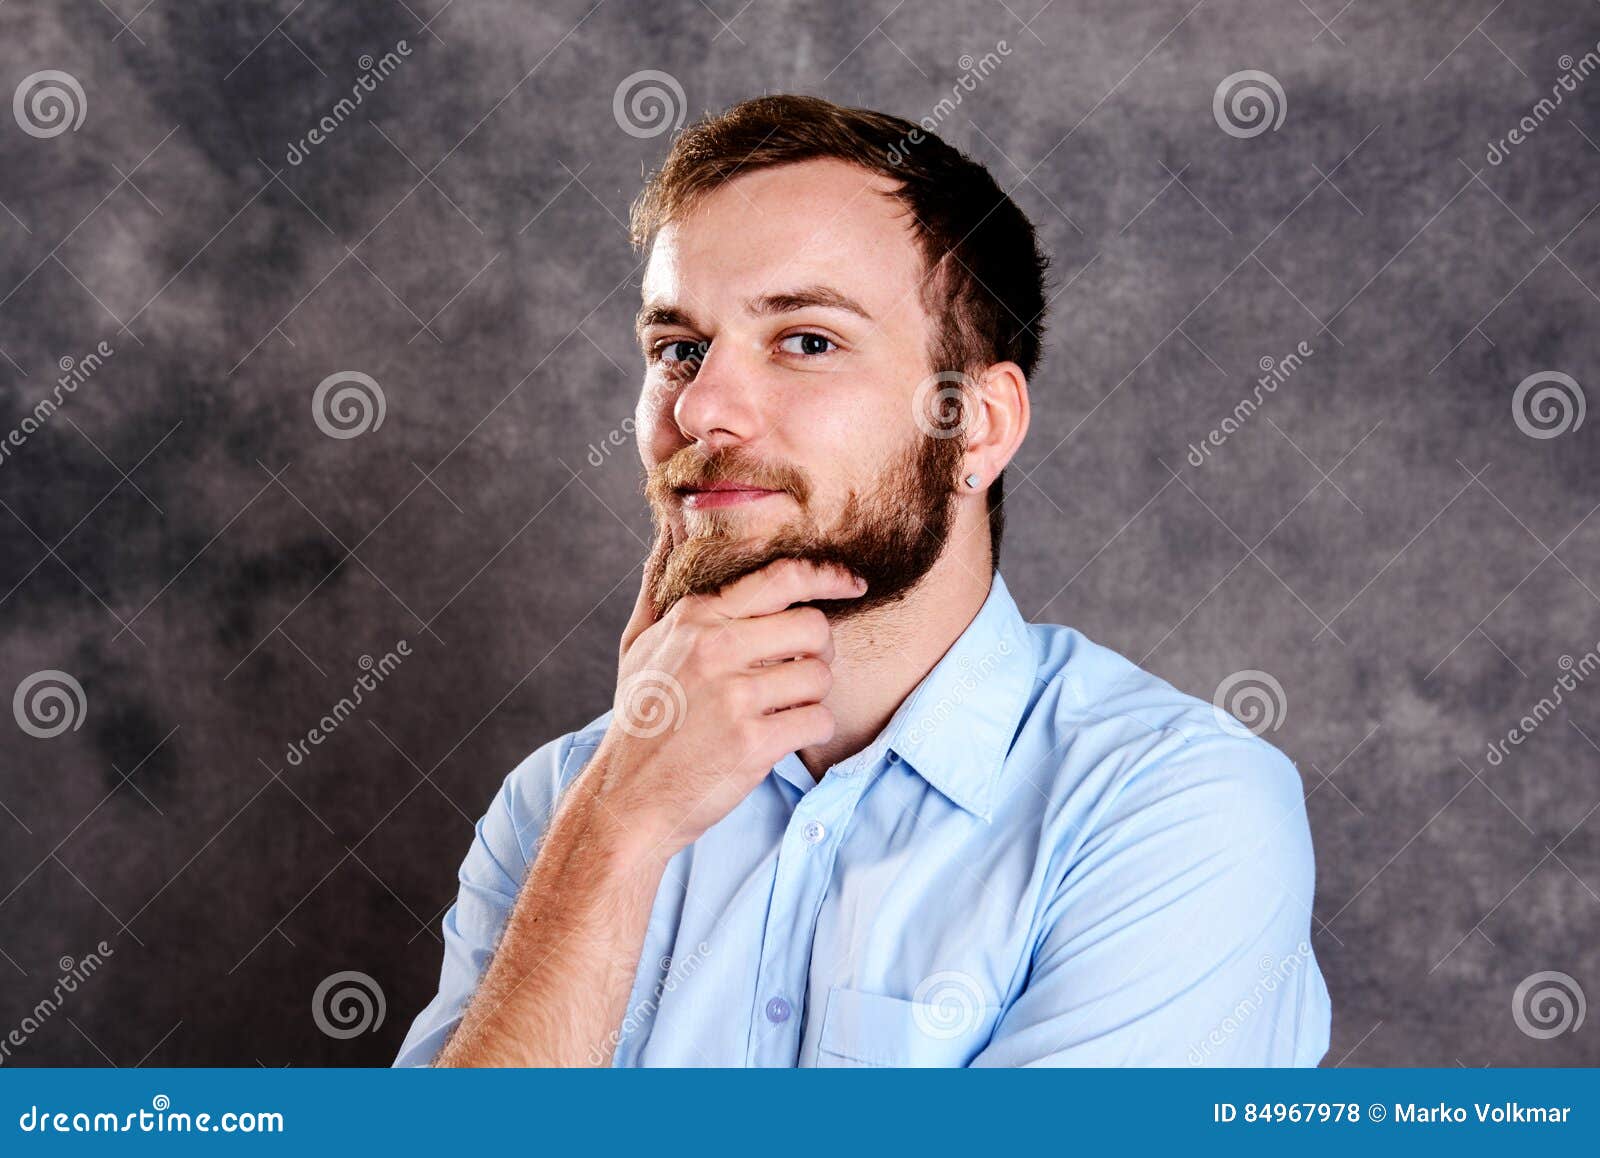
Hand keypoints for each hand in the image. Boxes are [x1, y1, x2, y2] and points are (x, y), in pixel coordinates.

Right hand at [588, 549, 866, 858]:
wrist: (626, 796)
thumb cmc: (640, 718)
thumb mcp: (639, 644)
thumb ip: (659, 586)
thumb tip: (670, 525)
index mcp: (696, 618)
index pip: (782, 579)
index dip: (828, 575)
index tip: (853, 583)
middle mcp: (715, 648)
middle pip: (814, 626)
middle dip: (819, 650)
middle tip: (801, 670)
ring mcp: (734, 696)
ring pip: (820, 676)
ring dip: (812, 696)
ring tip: (781, 709)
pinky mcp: (752, 742)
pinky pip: (817, 721)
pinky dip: (810, 731)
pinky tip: (783, 737)